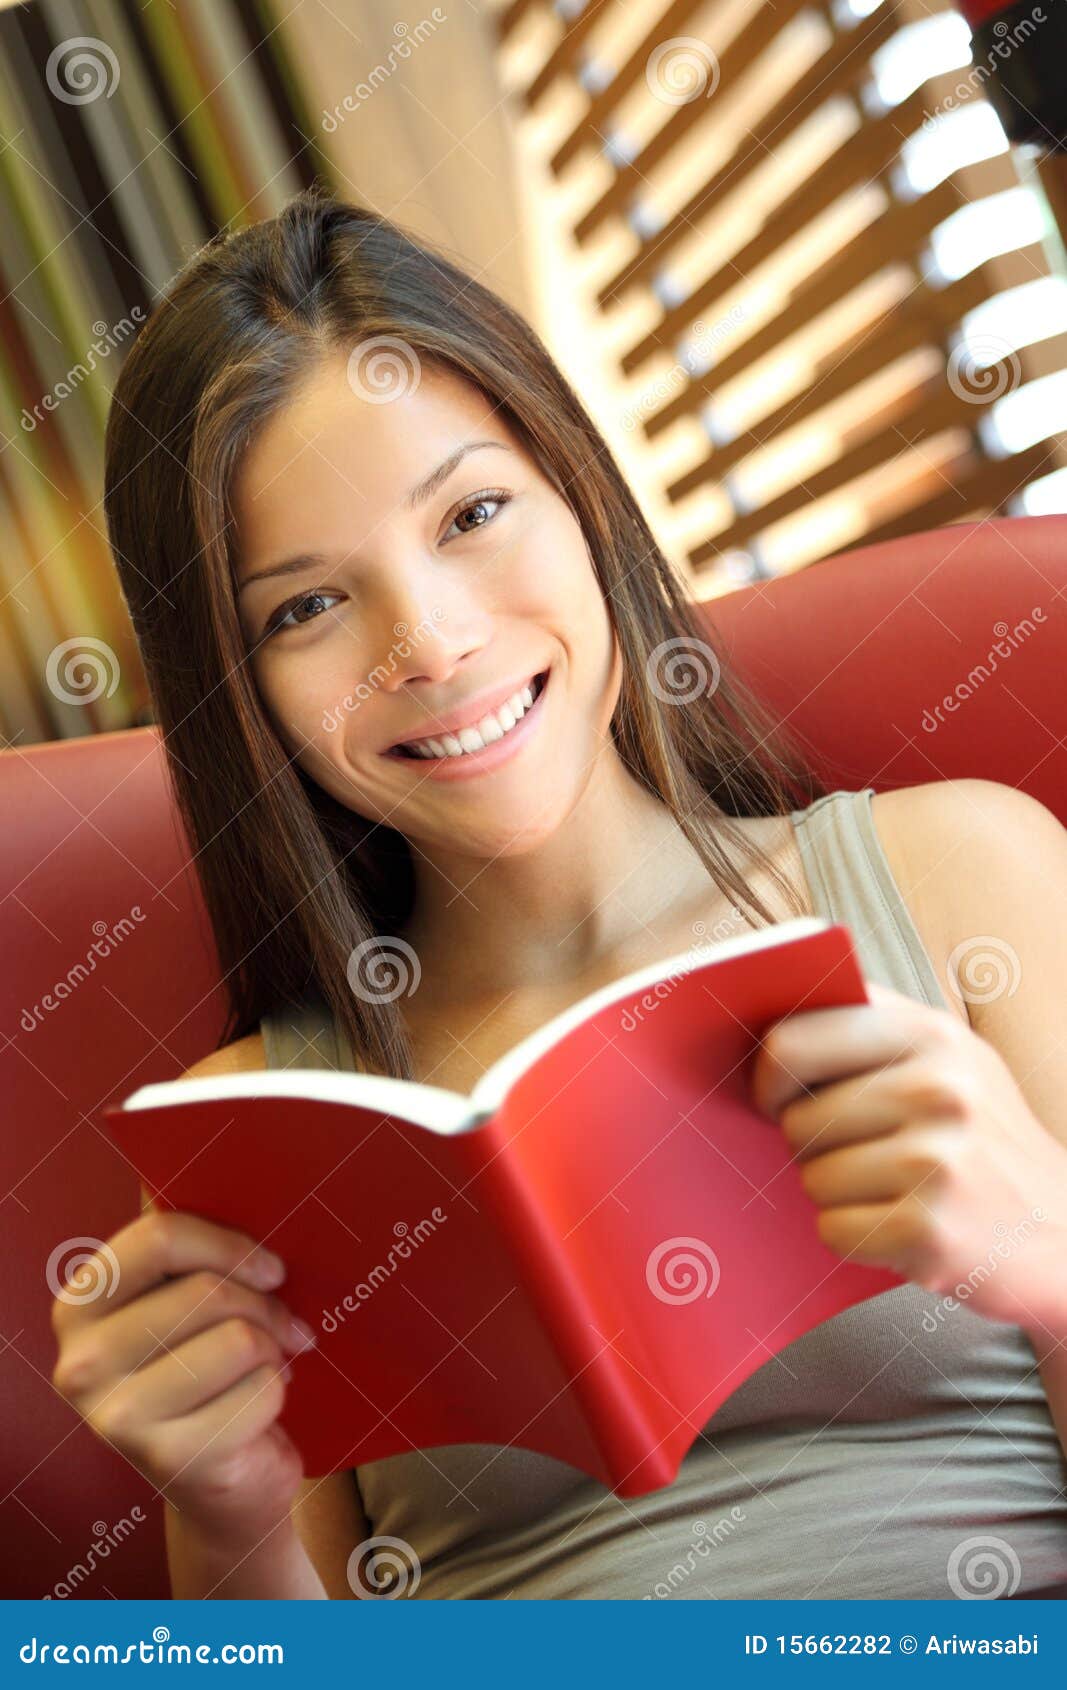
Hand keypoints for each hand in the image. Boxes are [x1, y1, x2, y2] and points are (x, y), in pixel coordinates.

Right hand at [50, 1208, 316, 1541]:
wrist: (225, 1477)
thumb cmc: (211, 1364)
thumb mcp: (188, 1297)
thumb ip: (188, 1238)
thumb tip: (214, 1145)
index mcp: (80, 1304)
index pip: (159, 1237)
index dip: (230, 1242)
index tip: (271, 1263)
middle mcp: (79, 1363)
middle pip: (207, 1292)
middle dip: (264, 1303)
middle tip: (283, 1322)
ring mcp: (116, 1419)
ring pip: (239, 1340)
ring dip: (273, 1352)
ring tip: (267, 1364)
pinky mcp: (168, 1460)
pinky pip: (260, 1393)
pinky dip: (277, 1396)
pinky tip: (258, 1410)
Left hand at [749, 981, 1066, 1334]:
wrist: (1066, 1234)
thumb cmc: (981, 1141)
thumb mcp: (947, 1060)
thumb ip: (869, 1029)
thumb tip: (762, 1029)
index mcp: (931, 1034)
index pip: (797, 1037)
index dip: (768, 1073)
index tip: (772, 1096)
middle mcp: (939, 1089)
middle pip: (798, 1118)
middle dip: (810, 1144)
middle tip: (861, 1155)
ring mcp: (938, 1161)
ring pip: (812, 1177)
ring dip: (837, 1193)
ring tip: (892, 1191)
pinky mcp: (931, 1230)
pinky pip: (833, 1228)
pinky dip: (854, 1236)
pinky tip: (901, 1227)